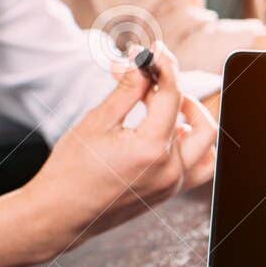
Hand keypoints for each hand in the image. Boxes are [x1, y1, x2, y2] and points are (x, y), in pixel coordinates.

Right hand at [23, 43, 216, 248]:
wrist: (59, 214)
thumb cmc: (70, 171)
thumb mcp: (97, 122)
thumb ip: (127, 91)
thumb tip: (144, 65)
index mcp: (151, 149)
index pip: (172, 96)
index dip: (164, 67)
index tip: (154, 52)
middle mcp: (170, 170)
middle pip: (200, 120)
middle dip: (180, 93)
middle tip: (153, 81)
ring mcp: (173, 185)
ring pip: (206, 146)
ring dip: (194, 121)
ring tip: (165, 108)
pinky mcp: (169, 193)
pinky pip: (197, 166)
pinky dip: (191, 145)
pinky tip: (168, 132)